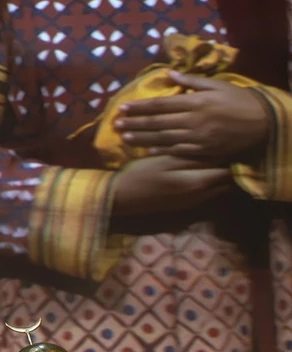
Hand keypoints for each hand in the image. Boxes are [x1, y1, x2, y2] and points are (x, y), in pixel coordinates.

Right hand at [110, 152, 233, 216]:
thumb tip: (220, 152)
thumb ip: (195, 158)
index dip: (231, 157)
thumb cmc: (142, 174)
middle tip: (224, 152)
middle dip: (228, 168)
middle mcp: (201, 195)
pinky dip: (207, 184)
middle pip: (226, 182)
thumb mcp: (168, 160)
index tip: (229, 145)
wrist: (120, 197)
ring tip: (212, 162)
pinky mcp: (183, 205)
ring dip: (217, 177)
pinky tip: (198, 173)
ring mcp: (192, 202)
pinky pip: (205, 194)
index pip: (228, 170)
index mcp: (200, 181)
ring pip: (217, 189)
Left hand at [115, 73, 269, 161]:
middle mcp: (192, 120)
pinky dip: (160, 149)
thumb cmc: (240, 101)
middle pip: (157, 122)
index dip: (140, 107)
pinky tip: (146, 149)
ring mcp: (196, 137)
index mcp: (196, 102)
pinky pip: (176, 150)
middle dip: (134, 123)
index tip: (122, 107)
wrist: (263, 123)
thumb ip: (193, 82)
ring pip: (162, 138)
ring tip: (124, 136)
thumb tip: (170, 74)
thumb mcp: (219, 86)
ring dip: (141, 137)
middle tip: (115, 123)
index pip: (161, 105)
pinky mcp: (202, 150)